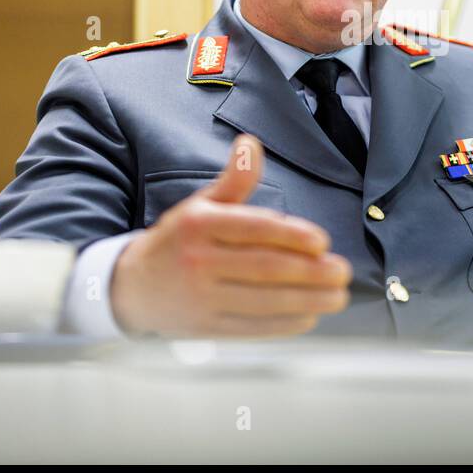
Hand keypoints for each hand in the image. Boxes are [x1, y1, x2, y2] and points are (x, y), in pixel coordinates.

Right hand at [110, 134, 351, 336]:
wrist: (131, 287)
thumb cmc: (178, 241)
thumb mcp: (200, 205)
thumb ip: (234, 180)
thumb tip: (251, 144)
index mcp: (200, 226)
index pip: (253, 229)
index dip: (291, 235)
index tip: (323, 241)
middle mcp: (199, 262)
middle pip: (264, 268)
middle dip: (310, 272)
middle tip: (342, 271)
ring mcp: (202, 298)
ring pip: (264, 301)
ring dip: (308, 300)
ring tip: (337, 295)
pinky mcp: (207, 328)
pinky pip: (253, 328)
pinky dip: (285, 324)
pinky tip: (310, 315)